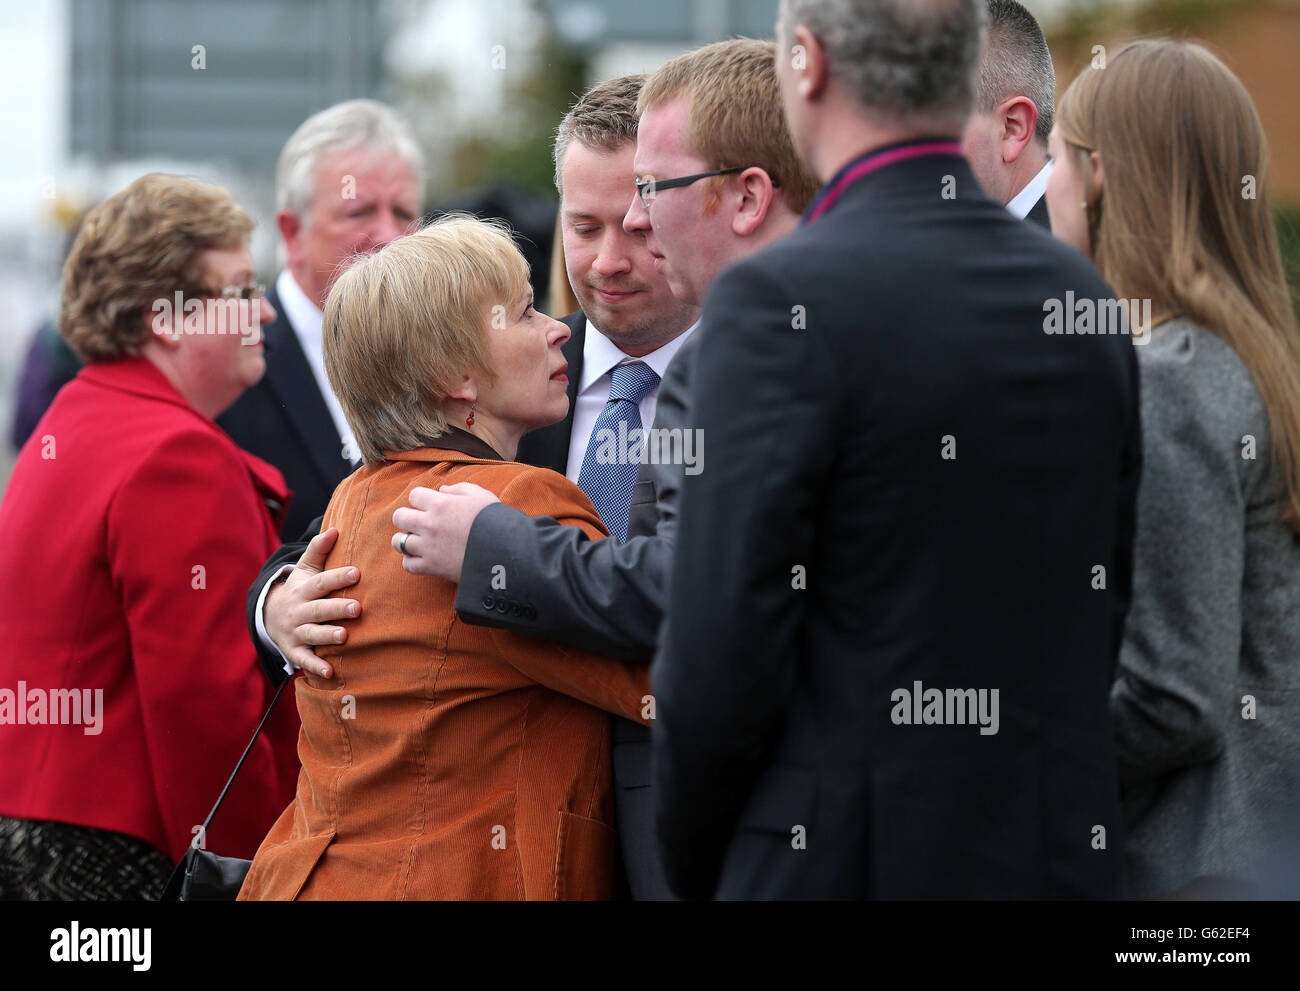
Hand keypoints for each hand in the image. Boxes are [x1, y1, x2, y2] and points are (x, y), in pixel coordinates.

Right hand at [264, 527, 359, 678]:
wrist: (268, 615)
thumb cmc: (299, 589)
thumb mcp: (304, 569)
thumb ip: (318, 550)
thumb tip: (336, 529)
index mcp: (304, 589)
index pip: (322, 582)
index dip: (338, 577)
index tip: (357, 573)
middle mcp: (299, 610)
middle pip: (319, 609)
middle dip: (337, 609)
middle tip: (357, 608)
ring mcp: (296, 631)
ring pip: (312, 634)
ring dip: (328, 635)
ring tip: (344, 636)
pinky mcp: (295, 650)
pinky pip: (305, 659)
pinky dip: (316, 666)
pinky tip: (331, 672)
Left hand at [391, 483, 500, 579]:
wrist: (506, 551)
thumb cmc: (495, 520)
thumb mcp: (481, 496)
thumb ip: (459, 489)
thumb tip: (441, 491)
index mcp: (441, 503)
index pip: (414, 495)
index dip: (421, 499)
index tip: (430, 506)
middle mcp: (430, 524)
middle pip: (399, 517)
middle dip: (407, 518)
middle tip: (419, 523)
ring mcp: (428, 546)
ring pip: (398, 542)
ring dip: (405, 540)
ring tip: (418, 541)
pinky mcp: (432, 566)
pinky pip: (407, 565)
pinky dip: (412, 562)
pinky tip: (423, 558)